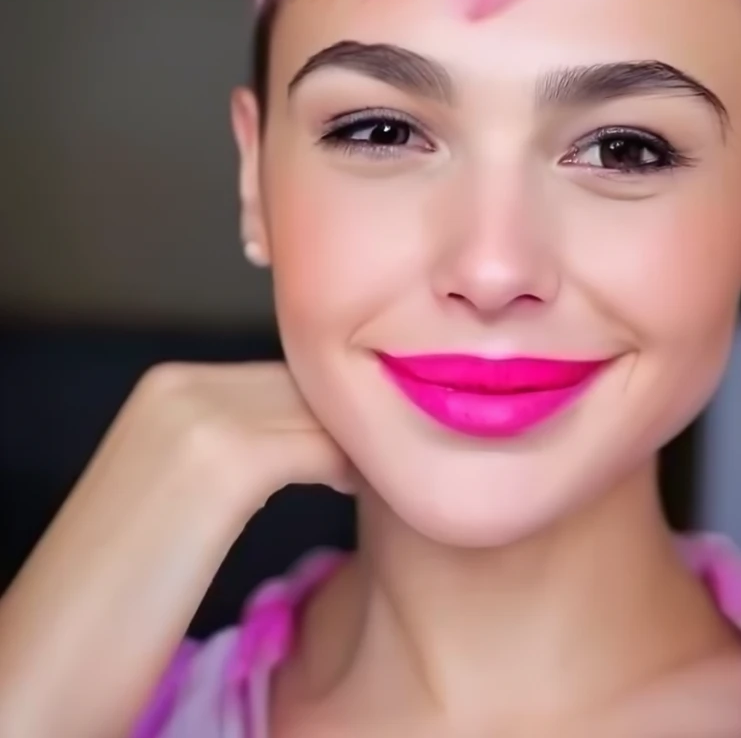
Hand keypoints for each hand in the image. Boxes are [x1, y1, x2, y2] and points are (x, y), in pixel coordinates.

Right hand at [0, 361, 348, 737]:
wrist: (40, 668)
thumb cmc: (115, 600)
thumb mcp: (174, 500)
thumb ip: (236, 452)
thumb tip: (322, 440)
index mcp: (166, 388)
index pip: (283, 376)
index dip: (335, 408)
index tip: (376, 437)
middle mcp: (180, 385)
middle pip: (307, 386)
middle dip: (352, 418)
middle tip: (396, 453)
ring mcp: (198, 418)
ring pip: (321, 411)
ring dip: (358, 441)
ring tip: (385, 476)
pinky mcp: (223, 464)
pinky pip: (324, 447)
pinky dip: (353, 468)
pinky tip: (358, 493)